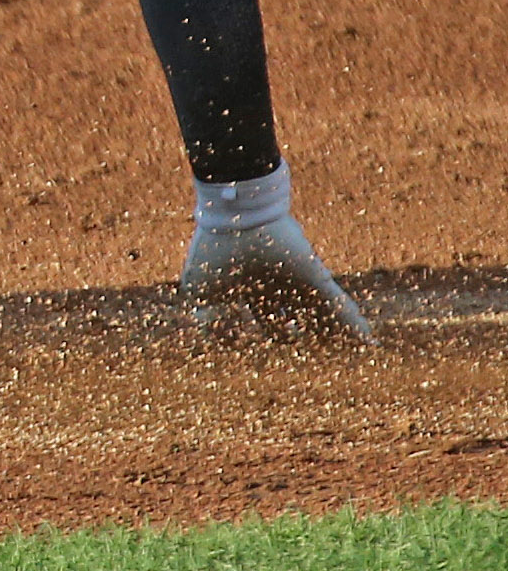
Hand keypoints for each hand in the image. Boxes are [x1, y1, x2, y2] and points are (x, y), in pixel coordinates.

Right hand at [181, 167, 375, 341]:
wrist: (236, 219)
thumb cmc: (216, 251)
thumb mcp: (201, 291)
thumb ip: (209, 322)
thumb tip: (229, 344)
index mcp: (253, 288)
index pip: (265, 318)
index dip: (267, 334)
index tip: (270, 345)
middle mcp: (280, 287)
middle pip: (299, 319)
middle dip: (303, 336)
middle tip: (312, 348)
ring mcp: (300, 282)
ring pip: (324, 316)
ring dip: (337, 336)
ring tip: (354, 351)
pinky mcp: (317, 277)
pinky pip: (340, 306)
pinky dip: (354, 325)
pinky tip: (369, 343)